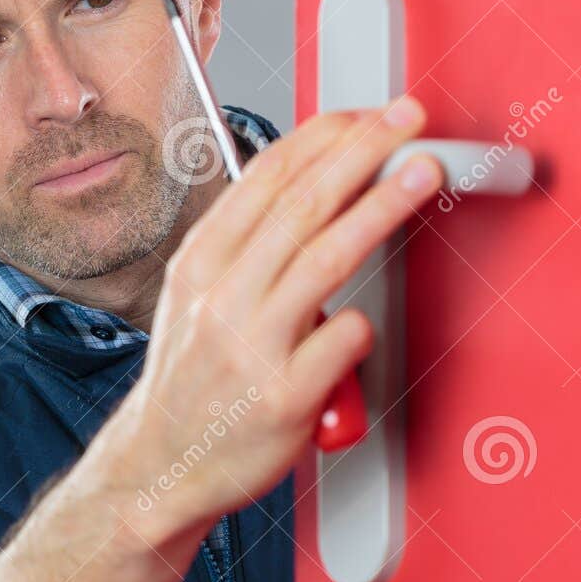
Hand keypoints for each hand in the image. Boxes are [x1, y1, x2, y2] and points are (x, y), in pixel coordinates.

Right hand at [95, 97, 439, 541]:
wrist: (159, 466)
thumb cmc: (191, 383)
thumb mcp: (195, 299)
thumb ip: (245, 249)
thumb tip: (314, 187)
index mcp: (200, 265)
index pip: (266, 178)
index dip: (324, 135)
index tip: (367, 115)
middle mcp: (221, 297)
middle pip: (303, 203)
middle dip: (364, 149)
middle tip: (406, 122)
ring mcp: (252, 345)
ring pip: (328, 256)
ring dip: (382, 204)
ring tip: (421, 174)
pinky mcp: (284, 395)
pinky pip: (342, 337)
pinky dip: (361, 324)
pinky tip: (358, 330)